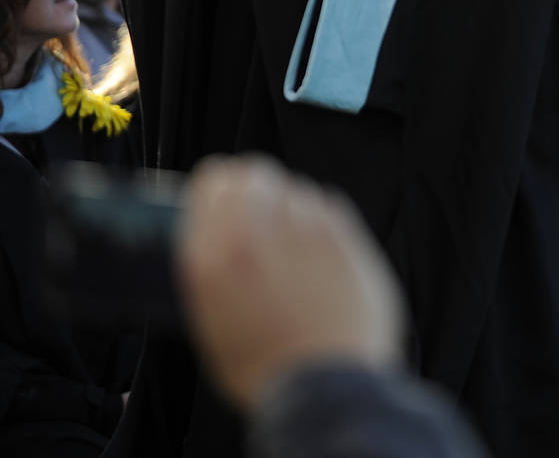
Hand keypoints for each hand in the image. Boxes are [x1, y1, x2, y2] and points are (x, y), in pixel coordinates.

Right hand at [174, 154, 404, 411]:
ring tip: (294, 251)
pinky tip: (321, 257)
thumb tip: (215, 235)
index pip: (214, 180)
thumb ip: (212, 264)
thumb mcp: (211, 319)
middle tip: (261, 216)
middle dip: (257, 189)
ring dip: (291, 208)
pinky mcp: (346, 235)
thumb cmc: (266, 365)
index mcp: (212, 253)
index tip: (226, 198)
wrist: (326, 386)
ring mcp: (306, 229)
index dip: (221, 188)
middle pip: (257, 172)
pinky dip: (323, 222)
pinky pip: (329, 206)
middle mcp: (257, 231)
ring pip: (296, 188)